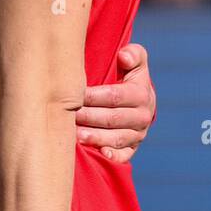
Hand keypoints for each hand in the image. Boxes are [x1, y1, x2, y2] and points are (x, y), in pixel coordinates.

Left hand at [76, 42, 154, 162]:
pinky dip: (114, 156)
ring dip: (96, 138)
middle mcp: (142, 116)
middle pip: (113, 118)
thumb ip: (133, 54)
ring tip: (77, 136)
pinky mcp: (132, 147)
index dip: (94, 96)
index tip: (74, 95)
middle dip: (89, 117)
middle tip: (68, 116)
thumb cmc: (127, 75)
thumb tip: (123, 56)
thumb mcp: (134, 60)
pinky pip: (125, 155)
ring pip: (117, 138)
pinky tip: (101, 154)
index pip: (115, 96)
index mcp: (141, 94)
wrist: (139, 99)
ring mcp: (138, 134)